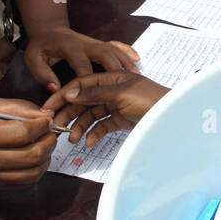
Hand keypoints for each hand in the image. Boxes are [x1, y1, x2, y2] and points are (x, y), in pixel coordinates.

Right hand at [0, 97, 56, 188]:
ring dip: (47, 158)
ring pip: (32, 172)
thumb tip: (47, 116)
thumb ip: (18, 108)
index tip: (48, 120)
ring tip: (45, 145)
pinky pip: (25, 183)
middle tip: (51, 133)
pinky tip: (36, 158)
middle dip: (49, 142)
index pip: (22, 133)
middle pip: (31, 155)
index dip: (42, 125)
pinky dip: (37, 170)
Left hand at [21, 25, 140, 92]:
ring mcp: (95, 42)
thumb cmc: (40, 47)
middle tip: (124, 83)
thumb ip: (42, 74)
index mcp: (70, 48)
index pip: (82, 64)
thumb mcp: (32, 59)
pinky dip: (128, 51)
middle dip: (115, 67)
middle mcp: (86, 44)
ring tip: (136, 76)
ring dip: (126, 61)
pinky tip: (137, 60)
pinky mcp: (100, 43)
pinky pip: (117, 45)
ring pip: (114, 50)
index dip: (88, 78)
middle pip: (105, 54)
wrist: (48, 29)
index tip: (94, 93)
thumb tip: (55, 88)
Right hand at [41, 71, 167, 145]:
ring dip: (80, 126)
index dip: (63, 95)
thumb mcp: (121, 94)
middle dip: (68, 113)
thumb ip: (94, 93)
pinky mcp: (122, 120)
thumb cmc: (151, 101)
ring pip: (91, 115)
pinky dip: (94, 134)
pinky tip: (89, 142)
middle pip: (84, 101)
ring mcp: (117, 105)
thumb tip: (69, 92)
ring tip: (72, 138)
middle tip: (55, 127)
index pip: (81, 84)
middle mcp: (112, 90)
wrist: (173, 118)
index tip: (47, 107)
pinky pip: (103, 126)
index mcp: (111, 77)